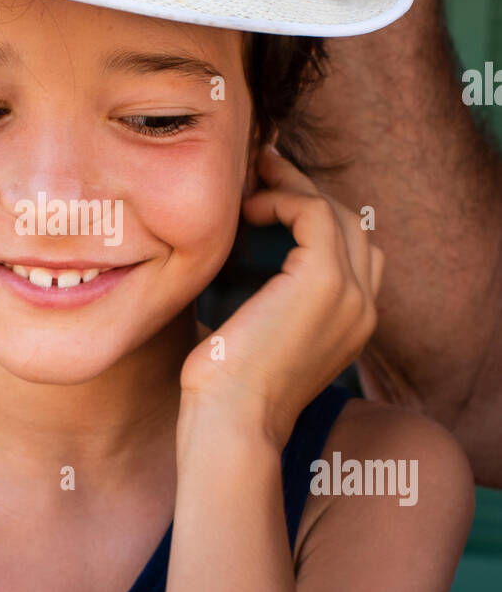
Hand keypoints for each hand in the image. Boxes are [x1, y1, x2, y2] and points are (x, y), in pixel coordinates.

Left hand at [179, 145, 382, 450]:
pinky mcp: (324, 281)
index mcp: (354, 323)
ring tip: (255, 174)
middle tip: (263, 167)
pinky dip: (281, 200)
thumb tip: (234, 257)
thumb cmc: (227, 389)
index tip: (270, 194)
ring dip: (294, 187)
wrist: (231, 423)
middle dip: (308, 191)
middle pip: (352, 224)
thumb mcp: (255, 333)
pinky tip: (248, 209)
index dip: (316, 215)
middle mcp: (364, 307)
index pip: (355, 250)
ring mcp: (351, 294)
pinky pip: (312, 213)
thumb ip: (264, 298)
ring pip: (336, 212)